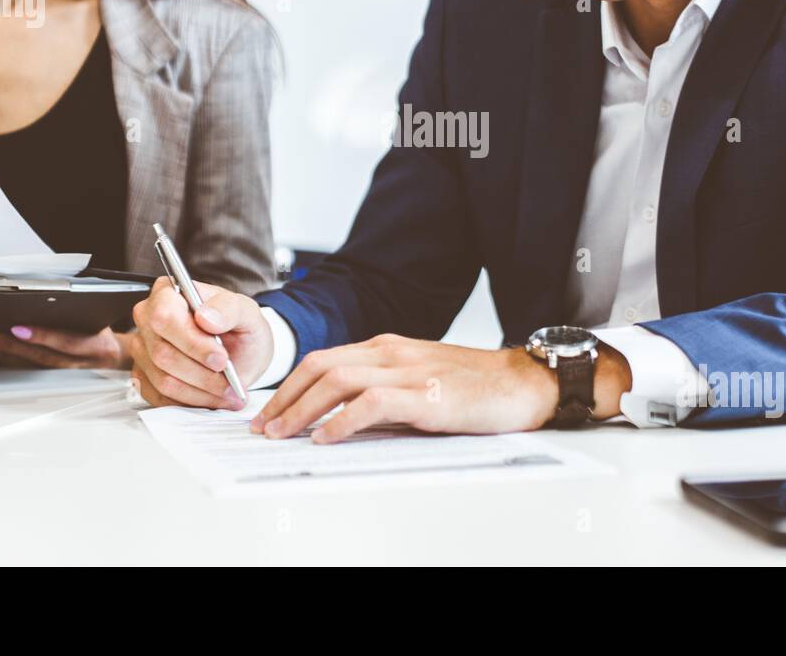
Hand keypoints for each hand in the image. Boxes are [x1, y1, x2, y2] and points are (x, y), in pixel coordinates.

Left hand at [0, 325, 130, 368]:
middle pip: (44, 359)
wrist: (119, 358)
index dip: (42, 336)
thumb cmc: (106, 332)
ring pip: (34, 369)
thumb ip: (81, 312)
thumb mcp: (102, 319)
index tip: (17, 328)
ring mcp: (70, 377)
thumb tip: (46, 298)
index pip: (67, 342)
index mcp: (98, 347)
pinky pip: (30, 373)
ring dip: (5, 357)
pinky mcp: (57, 380)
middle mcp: (84, 366)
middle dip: (12, 348)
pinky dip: (8, 364)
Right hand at [129, 277, 272, 408]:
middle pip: (163, 354)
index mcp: (168, 293)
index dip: (192, 342)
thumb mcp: (246, 312)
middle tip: (229, 378)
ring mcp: (142, 349)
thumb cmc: (238, 326)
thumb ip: (229, 309)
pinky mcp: (143, 376)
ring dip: (201, 391)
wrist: (240, 350)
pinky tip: (212, 397)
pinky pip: (160, 398)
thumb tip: (206, 317)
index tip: (221, 358)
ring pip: (163, 380)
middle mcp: (148, 319)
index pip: (165, 317)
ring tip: (227, 391)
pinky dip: (191, 402)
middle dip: (202, 373)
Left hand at [249, 334, 559, 443]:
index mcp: (388, 347)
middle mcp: (392, 352)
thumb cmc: (474, 386)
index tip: (270, 412)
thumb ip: (382, 391)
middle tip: (262, 426)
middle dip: (284, 397)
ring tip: (281, 434)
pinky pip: (371, 403)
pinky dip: (341, 421)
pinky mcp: (426, 395)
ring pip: (337, 380)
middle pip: (321, 366)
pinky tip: (325, 438)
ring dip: (301, 409)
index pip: (324, 360)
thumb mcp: (419, 379)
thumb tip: (337, 420)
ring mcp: (409, 370)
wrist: (522, 382)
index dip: (290, 386)